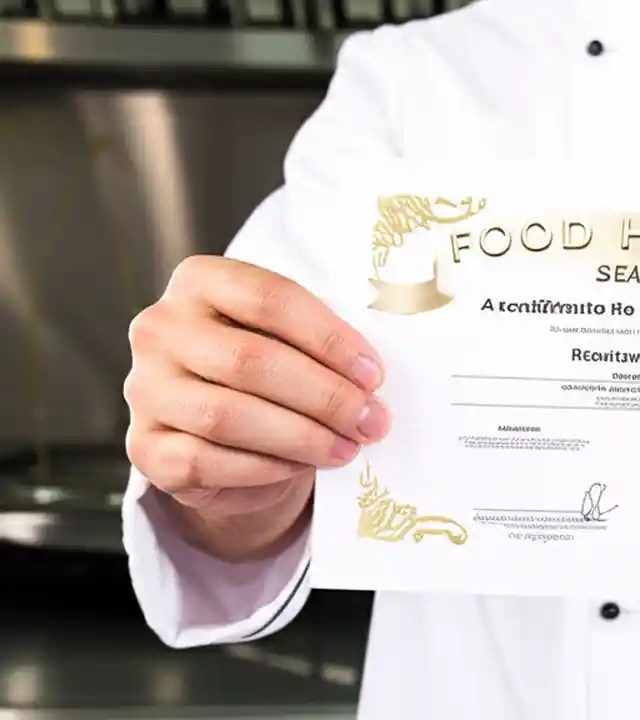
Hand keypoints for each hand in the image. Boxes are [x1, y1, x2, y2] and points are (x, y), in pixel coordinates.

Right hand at [124, 255, 388, 559]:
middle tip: (371, 421)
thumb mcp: (291, 341)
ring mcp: (145, 388)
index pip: (270, 298)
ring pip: (228, 415)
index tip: (374, 374)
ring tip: (347, 447)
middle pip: (251, 360)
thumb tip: (370, 378)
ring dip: (301, 437)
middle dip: (324, 396)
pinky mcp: (144, 447)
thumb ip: (320, 344)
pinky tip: (303, 466)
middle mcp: (160, 329)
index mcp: (200, 281)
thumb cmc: (270, 374)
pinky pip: (207, 461)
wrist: (221, 434)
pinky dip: (265, 467)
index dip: (329, 339)